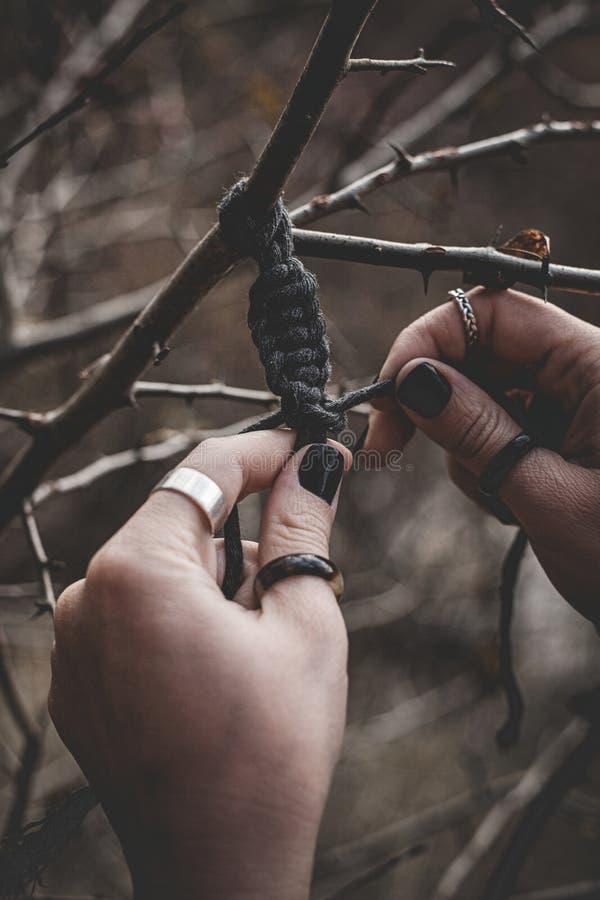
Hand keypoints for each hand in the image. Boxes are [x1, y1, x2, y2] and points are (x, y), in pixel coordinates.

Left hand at [49, 432, 351, 899]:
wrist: (220, 867)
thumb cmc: (272, 748)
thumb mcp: (304, 621)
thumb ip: (302, 524)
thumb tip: (314, 461)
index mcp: (138, 571)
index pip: (204, 471)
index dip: (264, 450)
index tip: (307, 447)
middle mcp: (87, 597)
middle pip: (178, 521)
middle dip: (244, 526)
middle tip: (301, 557)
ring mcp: (75, 642)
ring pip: (157, 567)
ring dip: (215, 574)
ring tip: (265, 630)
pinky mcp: (78, 680)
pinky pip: (133, 614)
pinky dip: (181, 613)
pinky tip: (223, 660)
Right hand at [366, 288, 599, 623]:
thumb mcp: (549, 498)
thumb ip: (478, 434)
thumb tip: (411, 380)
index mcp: (599, 366)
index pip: (497, 313)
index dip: (430, 341)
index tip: (386, 395)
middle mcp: (588, 373)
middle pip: (483, 351)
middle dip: (434, 399)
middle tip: (388, 450)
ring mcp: (577, 405)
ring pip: (484, 395)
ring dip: (466, 445)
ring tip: (502, 503)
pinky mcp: (567, 434)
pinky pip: (502, 429)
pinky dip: (487, 465)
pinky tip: (513, 507)